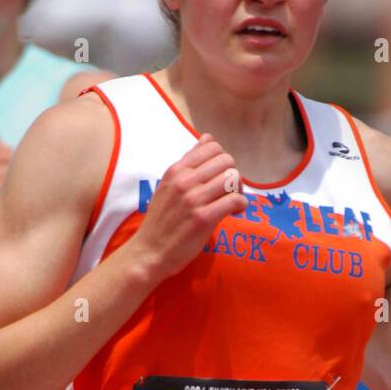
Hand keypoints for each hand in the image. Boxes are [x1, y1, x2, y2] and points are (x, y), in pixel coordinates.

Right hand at [134, 133, 247, 280]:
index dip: (223, 161)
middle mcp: (185, 180)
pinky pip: (235, 200)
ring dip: (239, 190)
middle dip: (234, 174)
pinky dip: (241, 205)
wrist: (149, 252)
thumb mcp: (169, 185)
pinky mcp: (203, 218)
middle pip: (227, 161)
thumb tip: (207, 138)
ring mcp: (194, 199)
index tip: (221, 177)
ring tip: (232, 202)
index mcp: (176, 170)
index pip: (212, 146)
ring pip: (233, 178)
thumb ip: (189, 163)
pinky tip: (235, 212)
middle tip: (230, 192)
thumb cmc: (161, 220)